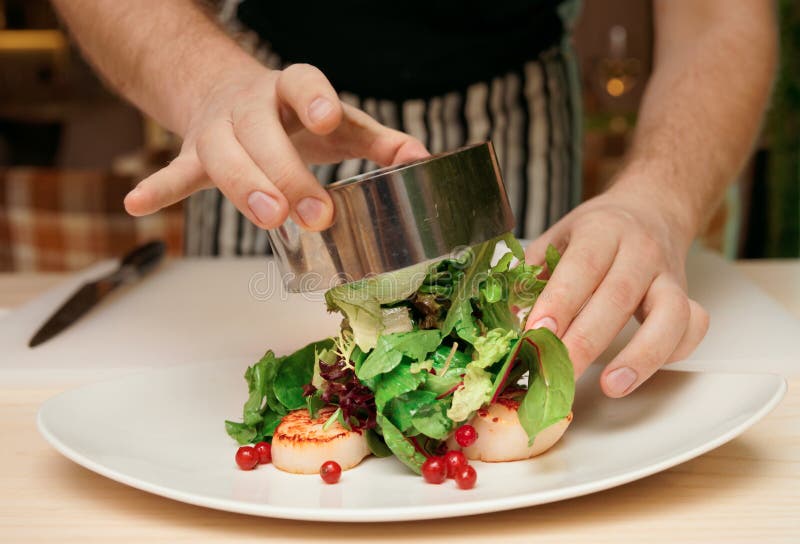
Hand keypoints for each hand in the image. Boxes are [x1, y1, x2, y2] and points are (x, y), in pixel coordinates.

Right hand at [124, 63, 427, 229]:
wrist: (235, 96)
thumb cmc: (300, 117)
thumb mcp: (341, 124)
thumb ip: (379, 141)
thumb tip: (422, 160)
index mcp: (291, 89)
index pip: (301, 83)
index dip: (314, 98)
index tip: (327, 119)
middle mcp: (250, 105)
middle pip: (261, 133)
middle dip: (287, 174)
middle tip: (313, 215)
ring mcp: (218, 130)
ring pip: (222, 155)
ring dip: (243, 187)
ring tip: (267, 220)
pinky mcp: (194, 153)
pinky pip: (177, 171)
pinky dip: (159, 187)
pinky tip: (136, 206)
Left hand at [524, 184, 708, 396]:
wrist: (651, 210)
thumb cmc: (596, 232)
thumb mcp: (558, 237)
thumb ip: (534, 273)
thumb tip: (512, 317)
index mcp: (601, 231)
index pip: (581, 267)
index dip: (559, 302)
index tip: (536, 335)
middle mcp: (640, 251)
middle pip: (617, 298)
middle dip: (585, 341)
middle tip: (557, 372)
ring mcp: (669, 275)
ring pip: (668, 316)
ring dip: (639, 356)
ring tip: (610, 386)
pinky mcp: (688, 297)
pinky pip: (691, 327)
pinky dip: (672, 353)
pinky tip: (640, 372)